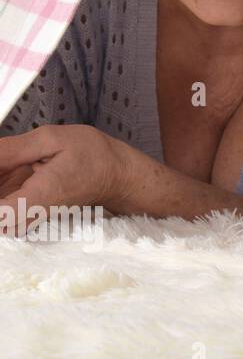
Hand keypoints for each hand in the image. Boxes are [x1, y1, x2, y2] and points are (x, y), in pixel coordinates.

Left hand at [0, 125, 130, 230]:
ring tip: (20, 164)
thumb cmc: (91, 156)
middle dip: (0, 179)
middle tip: (9, 162)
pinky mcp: (21, 214)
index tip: (2, 166)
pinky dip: (2, 186)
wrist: (114, 175)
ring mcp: (23, 218)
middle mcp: (26, 216)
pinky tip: (11, 168)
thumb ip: (11, 149)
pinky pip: (0, 208)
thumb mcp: (52, 139)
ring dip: (2, 181)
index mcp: (35, 198)